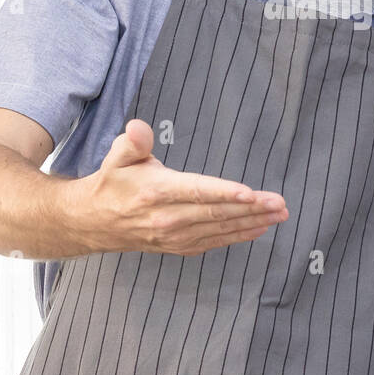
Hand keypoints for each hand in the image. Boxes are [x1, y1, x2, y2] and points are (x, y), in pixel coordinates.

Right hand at [65, 119, 287, 255]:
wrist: (93, 222)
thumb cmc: (113, 182)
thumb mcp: (117, 156)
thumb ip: (133, 141)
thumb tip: (139, 127)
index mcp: (156, 192)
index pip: (195, 192)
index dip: (224, 193)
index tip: (250, 192)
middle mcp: (167, 218)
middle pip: (216, 213)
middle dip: (252, 208)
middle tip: (280, 203)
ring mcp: (174, 236)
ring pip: (220, 229)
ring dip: (253, 222)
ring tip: (279, 214)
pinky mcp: (178, 246)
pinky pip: (214, 242)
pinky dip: (238, 236)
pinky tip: (259, 228)